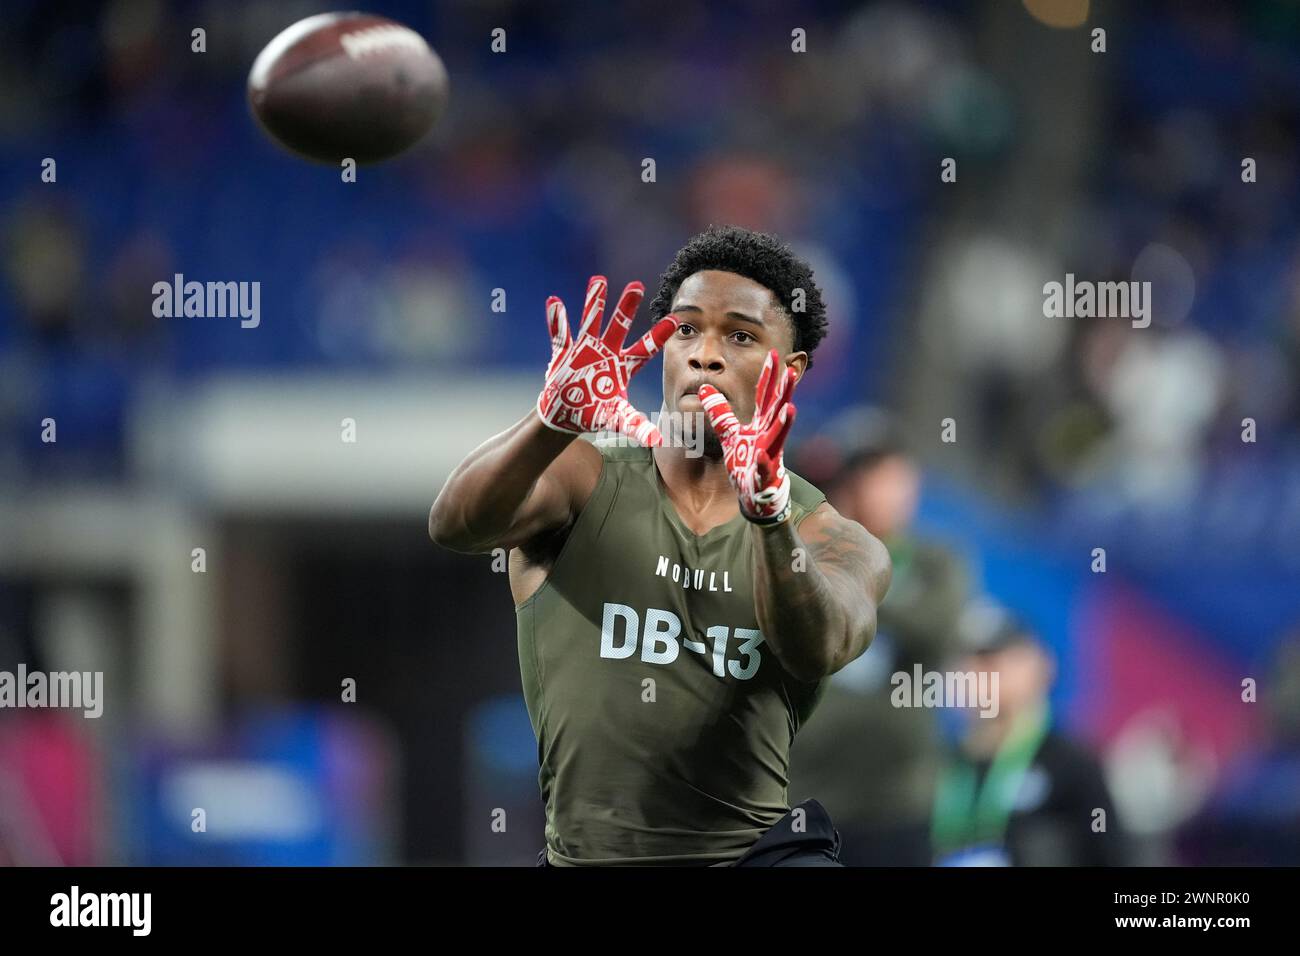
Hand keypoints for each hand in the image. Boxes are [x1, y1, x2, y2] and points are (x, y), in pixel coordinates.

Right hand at [536, 275, 678, 445]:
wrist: (565, 414)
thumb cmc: (594, 414)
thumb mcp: (617, 418)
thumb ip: (636, 426)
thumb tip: (657, 440)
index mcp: (622, 366)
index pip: (645, 348)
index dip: (659, 334)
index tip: (676, 317)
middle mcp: (606, 352)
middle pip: (618, 326)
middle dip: (626, 307)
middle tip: (637, 285)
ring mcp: (584, 349)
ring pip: (590, 321)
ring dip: (593, 302)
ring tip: (598, 280)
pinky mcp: (563, 353)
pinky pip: (560, 334)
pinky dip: (557, 320)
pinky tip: (554, 302)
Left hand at [698, 349, 797, 524]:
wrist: (755, 495)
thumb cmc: (746, 461)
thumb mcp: (730, 433)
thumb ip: (720, 411)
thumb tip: (705, 387)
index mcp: (762, 424)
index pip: (765, 396)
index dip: (768, 376)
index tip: (772, 354)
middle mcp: (769, 436)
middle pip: (778, 410)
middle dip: (785, 392)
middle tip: (791, 372)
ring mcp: (769, 455)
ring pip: (779, 437)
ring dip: (784, 423)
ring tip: (790, 408)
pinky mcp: (764, 475)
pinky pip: (764, 468)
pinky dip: (763, 462)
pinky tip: (761, 454)